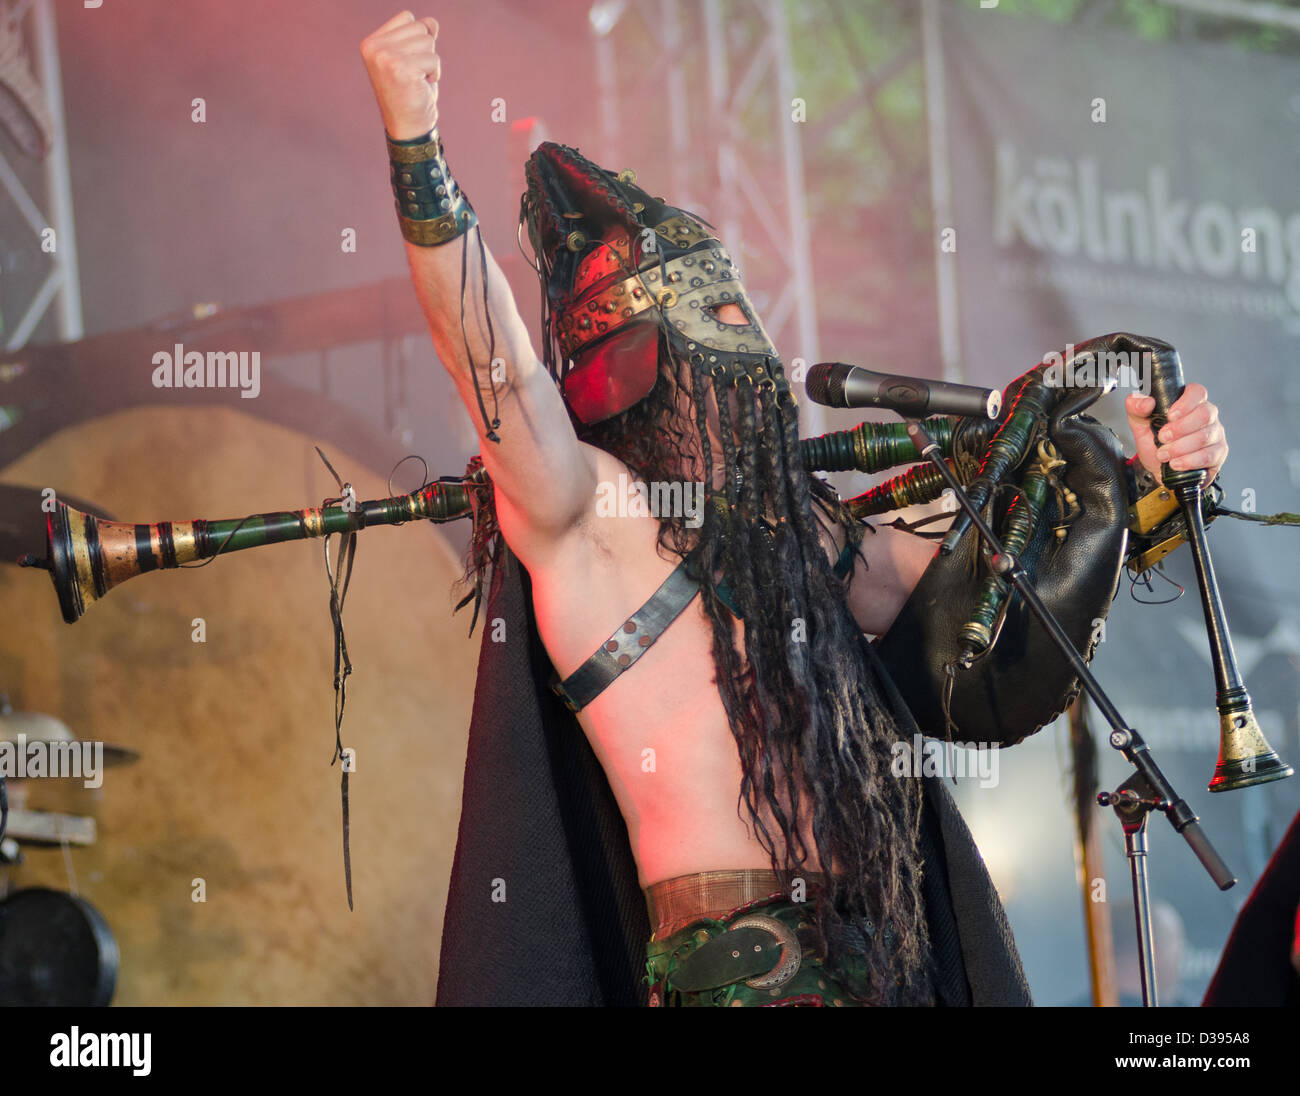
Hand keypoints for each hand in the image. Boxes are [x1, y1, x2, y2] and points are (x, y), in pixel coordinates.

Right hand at [360, 12, 440, 140]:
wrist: (407, 127)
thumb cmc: (410, 93)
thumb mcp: (412, 59)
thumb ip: (419, 37)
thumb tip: (432, 22)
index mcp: (371, 43)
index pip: (407, 17)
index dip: (417, 39)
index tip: (408, 62)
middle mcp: (375, 48)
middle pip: (419, 27)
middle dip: (425, 51)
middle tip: (414, 74)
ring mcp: (386, 57)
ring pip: (428, 42)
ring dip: (430, 63)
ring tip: (417, 80)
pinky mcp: (402, 69)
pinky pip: (434, 59)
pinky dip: (434, 74)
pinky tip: (422, 86)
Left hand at [1125, 382, 1227, 484]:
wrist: (1158, 469)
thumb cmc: (1154, 443)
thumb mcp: (1140, 425)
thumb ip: (1136, 408)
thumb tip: (1145, 402)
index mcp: (1189, 403)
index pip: (1197, 392)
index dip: (1185, 403)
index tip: (1170, 415)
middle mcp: (1206, 415)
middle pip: (1205, 414)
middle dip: (1180, 428)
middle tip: (1162, 438)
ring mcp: (1215, 434)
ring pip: (1205, 436)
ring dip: (1180, 447)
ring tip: (1163, 454)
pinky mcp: (1218, 453)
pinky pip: (1209, 455)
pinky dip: (1189, 460)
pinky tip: (1176, 463)